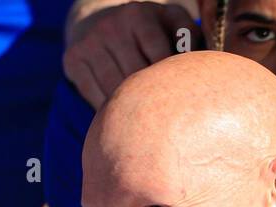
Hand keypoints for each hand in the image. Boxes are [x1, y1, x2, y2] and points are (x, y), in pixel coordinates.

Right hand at [64, 2, 197, 108]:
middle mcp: (110, 26)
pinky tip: (122, 115)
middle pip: (134, 77)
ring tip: (144, 122)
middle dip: (150, 99)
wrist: (96, 19)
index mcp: (138, 14)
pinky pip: (94, 96)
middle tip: (163, 118)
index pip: (157, 57)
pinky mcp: (73, 61)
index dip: (167, 82)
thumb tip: (202, 65)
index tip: (175, 99)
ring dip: (129, 109)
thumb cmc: (147, 29)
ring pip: (112, 91)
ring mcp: (89, 44)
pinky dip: (108, 111)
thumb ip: (189, 38)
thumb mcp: (170, 22)